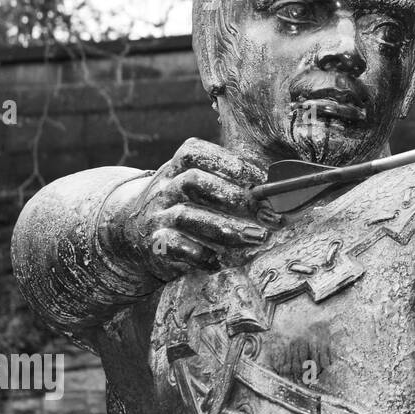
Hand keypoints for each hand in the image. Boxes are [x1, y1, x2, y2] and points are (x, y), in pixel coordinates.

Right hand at [112, 138, 280, 281]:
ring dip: (226, 228)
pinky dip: (201, 254)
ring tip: (257, 237)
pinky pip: (174, 246)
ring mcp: (157, 216)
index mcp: (177, 166)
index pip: (196, 153)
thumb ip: (233, 182)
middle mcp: (165, 187)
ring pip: (188, 216)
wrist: (131, 232)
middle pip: (194, 181)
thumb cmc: (186, 205)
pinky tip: (222, 260)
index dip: (232, 164)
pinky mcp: (154, 245)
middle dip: (235, 196)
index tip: (264, 180)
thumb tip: (283, 188)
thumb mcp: (201, 185)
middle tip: (268, 213)